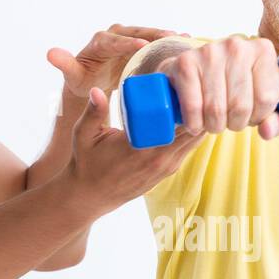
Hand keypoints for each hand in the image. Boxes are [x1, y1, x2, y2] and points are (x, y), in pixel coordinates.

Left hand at [47, 24, 186, 100]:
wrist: (93, 83)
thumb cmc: (83, 81)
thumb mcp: (73, 75)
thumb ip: (64, 64)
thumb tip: (49, 53)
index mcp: (100, 42)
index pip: (115, 40)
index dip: (128, 43)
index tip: (142, 46)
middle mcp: (116, 35)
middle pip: (137, 32)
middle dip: (154, 34)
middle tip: (171, 36)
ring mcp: (130, 39)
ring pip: (150, 35)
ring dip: (167, 37)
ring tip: (185, 38)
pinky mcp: (141, 46)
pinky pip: (157, 42)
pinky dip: (171, 41)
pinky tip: (189, 41)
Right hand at [65, 87, 204, 215]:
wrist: (91, 196)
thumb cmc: (87, 163)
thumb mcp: (83, 135)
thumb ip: (93, 113)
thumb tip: (96, 90)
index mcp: (139, 148)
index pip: (173, 123)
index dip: (182, 102)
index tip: (181, 82)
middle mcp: (157, 159)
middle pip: (192, 129)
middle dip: (195, 107)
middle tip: (191, 84)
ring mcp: (165, 167)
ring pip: (194, 140)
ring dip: (195, 119)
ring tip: (190, 97)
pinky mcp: (168, 171)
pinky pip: (187, 148)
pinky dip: (191, 132)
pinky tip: (185, 116)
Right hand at [162, 35, 278, 140]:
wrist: (195, 76)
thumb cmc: (234, 91)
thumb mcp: (261, 105)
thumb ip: (273, 121)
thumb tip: (268, 131)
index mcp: (263, 50)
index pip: (267, 99)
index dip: (259, 116)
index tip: (251, 114)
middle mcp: (237, 45)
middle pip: (241, 106)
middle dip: (235, 123)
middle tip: (229, 119)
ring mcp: (210, 51)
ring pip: (216, 110)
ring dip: (214, 126)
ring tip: (213, 119)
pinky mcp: (185, 62)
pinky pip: (193, 107)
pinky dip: (194, 123)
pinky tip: (196, 120)